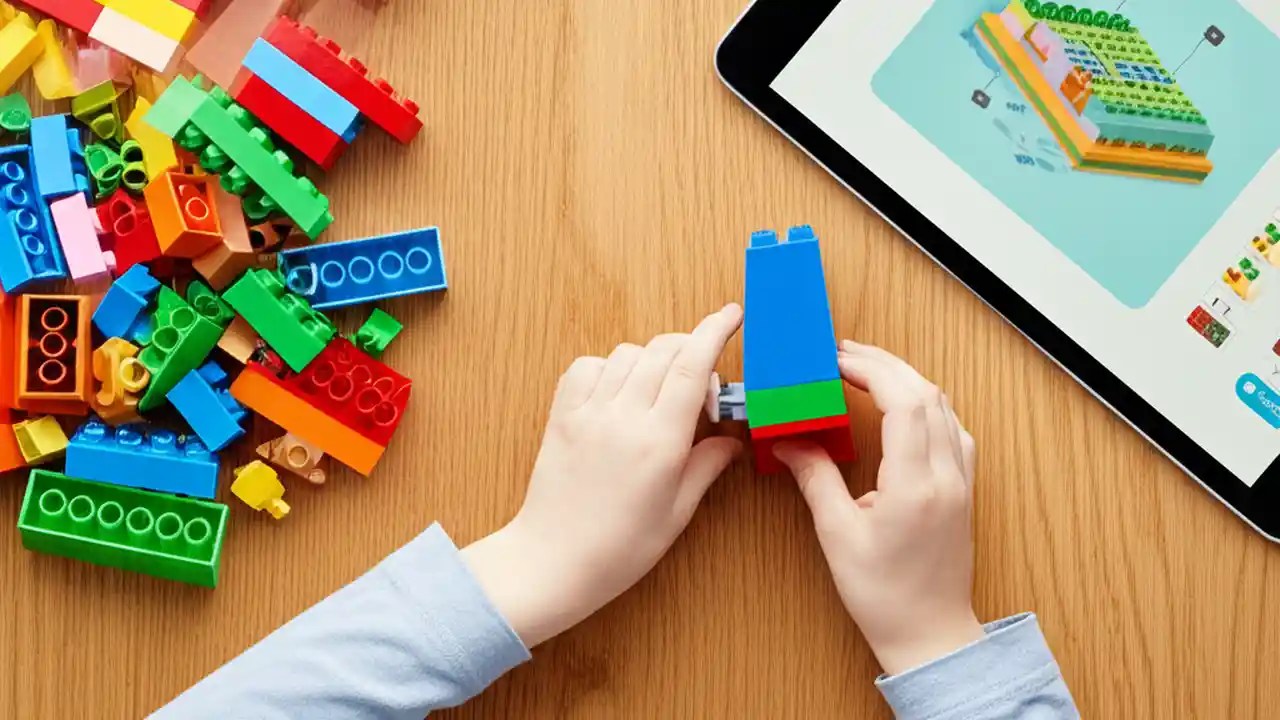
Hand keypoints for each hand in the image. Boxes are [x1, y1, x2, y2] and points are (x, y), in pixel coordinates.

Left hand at [462, 305, 744, 647]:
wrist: (553, 562)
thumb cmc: (619, 549)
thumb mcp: (677, 512)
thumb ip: (706, 466)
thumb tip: (731, 440)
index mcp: (659, 441)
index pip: (692, 366)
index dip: (715, 332)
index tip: (731, 315)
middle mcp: (622, 417)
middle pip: (663, 351)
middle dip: (690, 348)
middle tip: (702, 385)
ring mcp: (588, 413)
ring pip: (626, 353)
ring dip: (651, 360)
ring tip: (658, 394)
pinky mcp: (561, 417)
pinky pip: (586, 367)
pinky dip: (607, 367)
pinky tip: (617, 393)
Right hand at [774, 340, 981, 675]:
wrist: (929, 634)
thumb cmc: (884, 595)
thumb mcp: (838, 535)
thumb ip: (815, 478)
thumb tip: (789, 441)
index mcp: (916, 485)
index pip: (903, 403)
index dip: (871, 370)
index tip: (837, 360)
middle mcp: (947, 476)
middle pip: (926, 394)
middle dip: (885, 364)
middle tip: (845, 355)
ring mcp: (961, 482)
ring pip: (944, 407)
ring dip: (908, 380)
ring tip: (868, 372)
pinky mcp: (964, 490)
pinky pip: (954, 429)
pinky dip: (928, 405)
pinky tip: (904, 408)